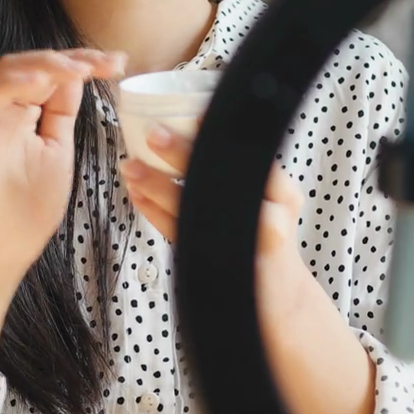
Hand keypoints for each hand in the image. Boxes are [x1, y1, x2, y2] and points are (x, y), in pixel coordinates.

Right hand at [0, 48, 126, 282]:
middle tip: (108, 63)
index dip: (84, 62)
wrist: (5, 249)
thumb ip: (62, 114)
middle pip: (33, 63)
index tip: (119, 63)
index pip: (52, 73)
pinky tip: (44, 80)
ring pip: (10, 70)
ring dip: (48, 63)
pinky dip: (16, 83)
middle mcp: (5, 111)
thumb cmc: (29, 209)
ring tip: (80, 70)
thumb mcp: (58, 151)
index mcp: (25, 114)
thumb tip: (76, 78)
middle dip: (73, 57)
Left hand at [119, 124, 321, 321]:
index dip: (219, 132)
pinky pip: (181, 234)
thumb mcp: (269, 203)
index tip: (193, 112)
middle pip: (222, 176)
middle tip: (153, 135)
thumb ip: (241, 174)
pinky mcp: (221, 264)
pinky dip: (155, 214)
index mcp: (283, 192)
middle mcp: (272, 215)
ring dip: (159, 184)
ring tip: (131, 167)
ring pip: (196, 206)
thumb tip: (197, 124)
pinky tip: (138, 196)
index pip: (250, 153)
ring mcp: (246, 243)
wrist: (276, 301)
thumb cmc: (263, 242)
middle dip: (184, 154)